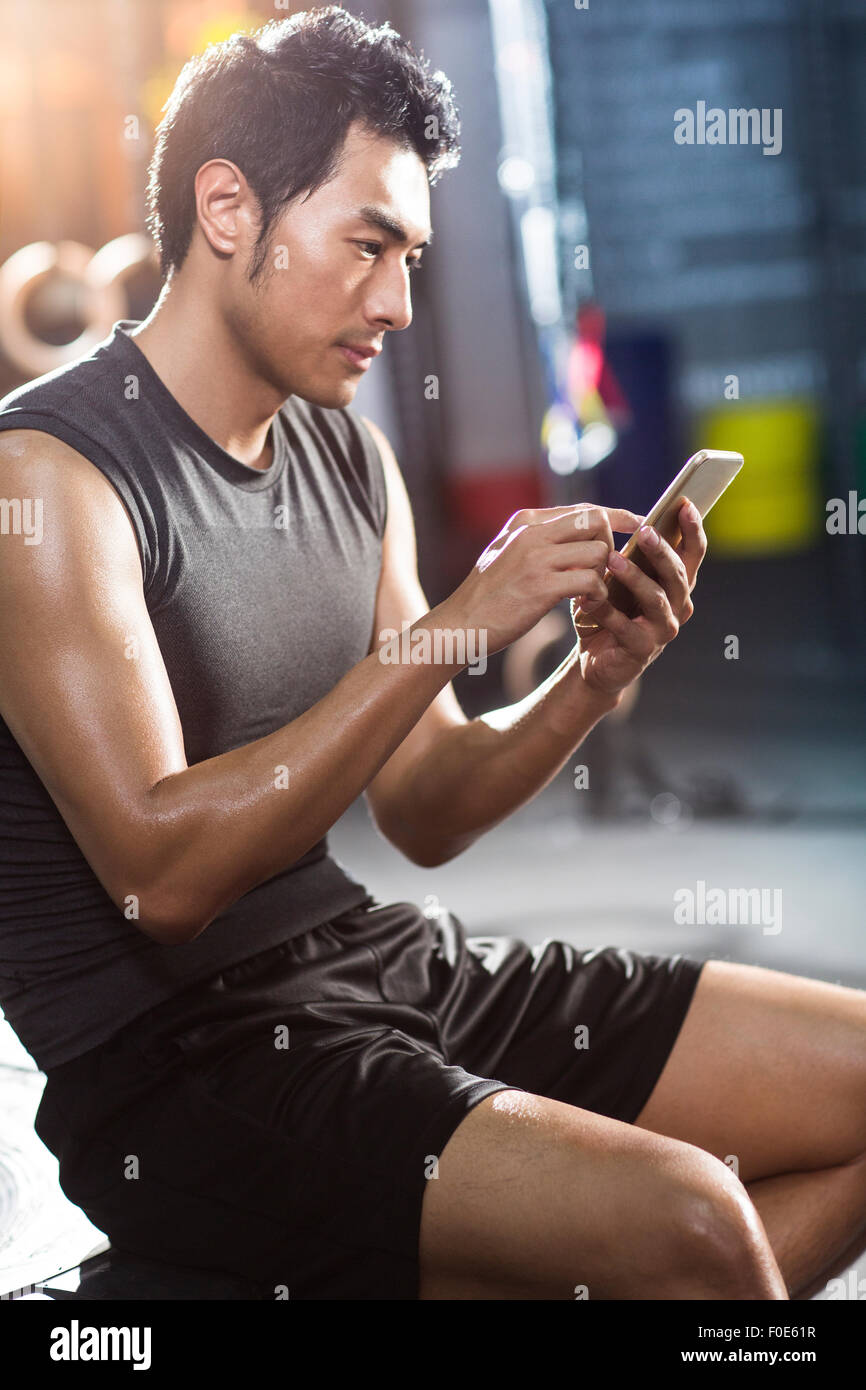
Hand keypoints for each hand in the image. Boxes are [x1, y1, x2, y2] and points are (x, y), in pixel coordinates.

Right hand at [440, 503, 642, 657]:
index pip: (583, 508)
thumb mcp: (505, 553)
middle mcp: (532, 533)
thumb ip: (536, 538)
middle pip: (596, 522)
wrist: (459, 625)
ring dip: (604, 576)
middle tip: (604, 572)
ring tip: (592, 594)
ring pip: (598, 552)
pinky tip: (587, 606)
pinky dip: (598, 595)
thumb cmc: (485, 595)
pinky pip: (591, 581)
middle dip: (610, 546)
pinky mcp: (542, 587)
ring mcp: (536, 559)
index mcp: (525, 521)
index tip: (638, 524)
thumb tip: (573, 528)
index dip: (616, 515)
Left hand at [571, 498, 707, 697]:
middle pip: (678, 574)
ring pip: (656, 598)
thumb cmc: (611, 612)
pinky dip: (607, 611)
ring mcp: (664, 629)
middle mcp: (679, 606)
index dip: (693, 529)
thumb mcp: (619, 580)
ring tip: (612, 559)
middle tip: (646, 532)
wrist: (597, 659)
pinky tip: (589, 599)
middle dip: (662, 551)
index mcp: (677, 584)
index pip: (693, 552)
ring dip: (635, 577)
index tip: (685, 504)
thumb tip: (620, 519)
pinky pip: (626, 626)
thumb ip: (626, 555)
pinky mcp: (643, 649)